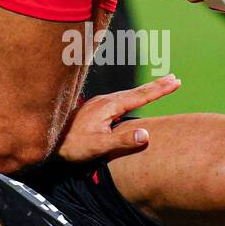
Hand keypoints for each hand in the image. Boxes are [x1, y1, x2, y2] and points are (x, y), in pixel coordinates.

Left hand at [57, 75, 180, 163]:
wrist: (48, 141)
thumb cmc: (72, 146)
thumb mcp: (98, 147)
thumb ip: (121, 141)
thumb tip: (146, 134)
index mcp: (109, 106)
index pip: (140, 96)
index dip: (159, 89)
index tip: (176, 82)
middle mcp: (105, 101)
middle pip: (136, 91)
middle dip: (157, 85)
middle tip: (175, 79)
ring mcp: (99, 103)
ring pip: (128, 94)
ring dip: (146, 90)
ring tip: (160, 86)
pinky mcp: (95, 109)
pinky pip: (120, 99)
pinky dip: (134, 96)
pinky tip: (134, 99)